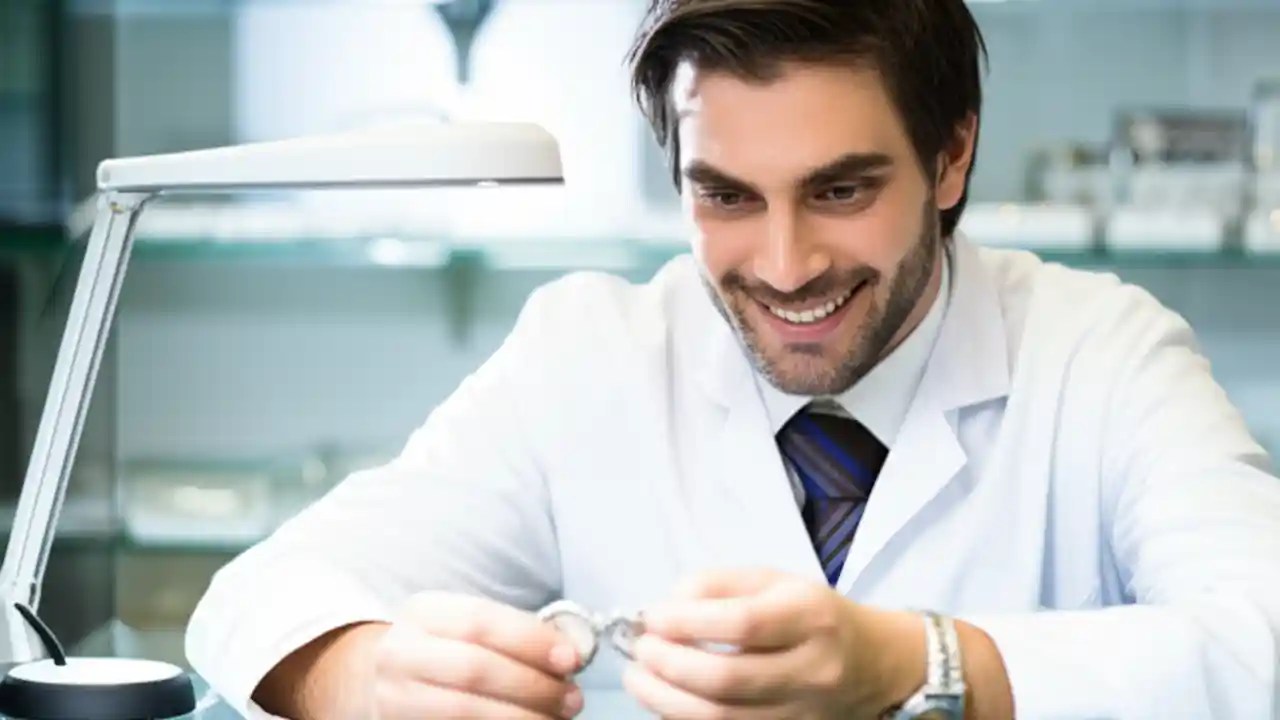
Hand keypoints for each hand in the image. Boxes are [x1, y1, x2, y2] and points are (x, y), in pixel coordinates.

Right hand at [370, 592, 584, 718]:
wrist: (380, 682)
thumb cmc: (444, 651)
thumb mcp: (464, 627)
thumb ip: (512, 634)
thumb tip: (571, 652)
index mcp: (423, 613)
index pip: (480, 621)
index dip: (530, 640)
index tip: (572, 659)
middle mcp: (401, 653)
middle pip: (474, 668)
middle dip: (532, 685)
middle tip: (572, 698)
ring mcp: (393, 697)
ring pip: (463, 711)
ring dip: (519, 718)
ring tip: (555, 719)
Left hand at [623, 569, 925, 719]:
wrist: (874, 663)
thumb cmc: (812, 614)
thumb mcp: (773, 580)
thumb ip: (717, 585)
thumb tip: (666, 608)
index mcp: (810, 616)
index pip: (741, 624)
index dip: (686, 623)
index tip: (652, 618)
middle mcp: (812, 669)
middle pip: (727, 680)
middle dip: (668, 666)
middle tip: (639, 651)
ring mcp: (803, 713)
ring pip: (722, 719)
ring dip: (666, 699)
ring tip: (639, 678)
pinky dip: (685, 719)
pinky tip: (666, 699)